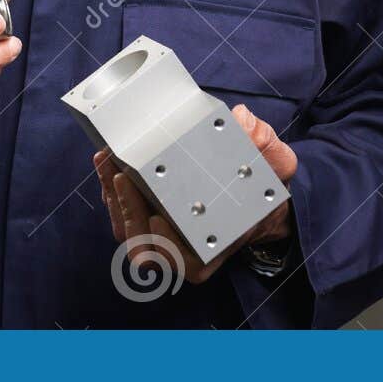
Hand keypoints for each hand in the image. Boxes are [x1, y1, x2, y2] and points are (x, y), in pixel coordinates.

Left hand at [93, 104, 297, 284]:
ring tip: (109, 164)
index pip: (188, 260)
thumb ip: (263, 143)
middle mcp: (189, 249)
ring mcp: (165, 236)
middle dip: (130, 213)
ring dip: (115, 200)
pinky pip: (121, 216)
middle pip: (148, 247)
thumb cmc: (262, 182)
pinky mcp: (147, 218)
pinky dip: (111, 192)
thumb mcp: (276, 161)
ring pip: (130, 232)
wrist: (253, 190)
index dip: (169, 245)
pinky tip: (107, 162)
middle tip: (123, 177)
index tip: (158, 218)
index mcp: (219, 245)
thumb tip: (242, 121)